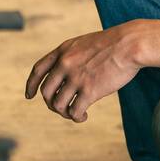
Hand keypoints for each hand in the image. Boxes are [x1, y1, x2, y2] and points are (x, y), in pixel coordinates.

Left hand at [24, 23, 144, 122]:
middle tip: (63, 108)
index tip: (29, 96)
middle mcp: (65, 64)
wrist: (129, 44)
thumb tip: (66, 76)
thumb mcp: (85, 43)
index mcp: (63, 51)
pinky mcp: (90, 90)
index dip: (31, 85)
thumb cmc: (113, 44)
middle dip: (51, 104)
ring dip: (64, 113)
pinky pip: (74, 111)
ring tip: (76, 113)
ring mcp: (76, 77)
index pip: (38, 70)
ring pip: (58, 104)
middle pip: (46, 92)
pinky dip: (76, 117)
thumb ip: (73, 56)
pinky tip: (84, 115)